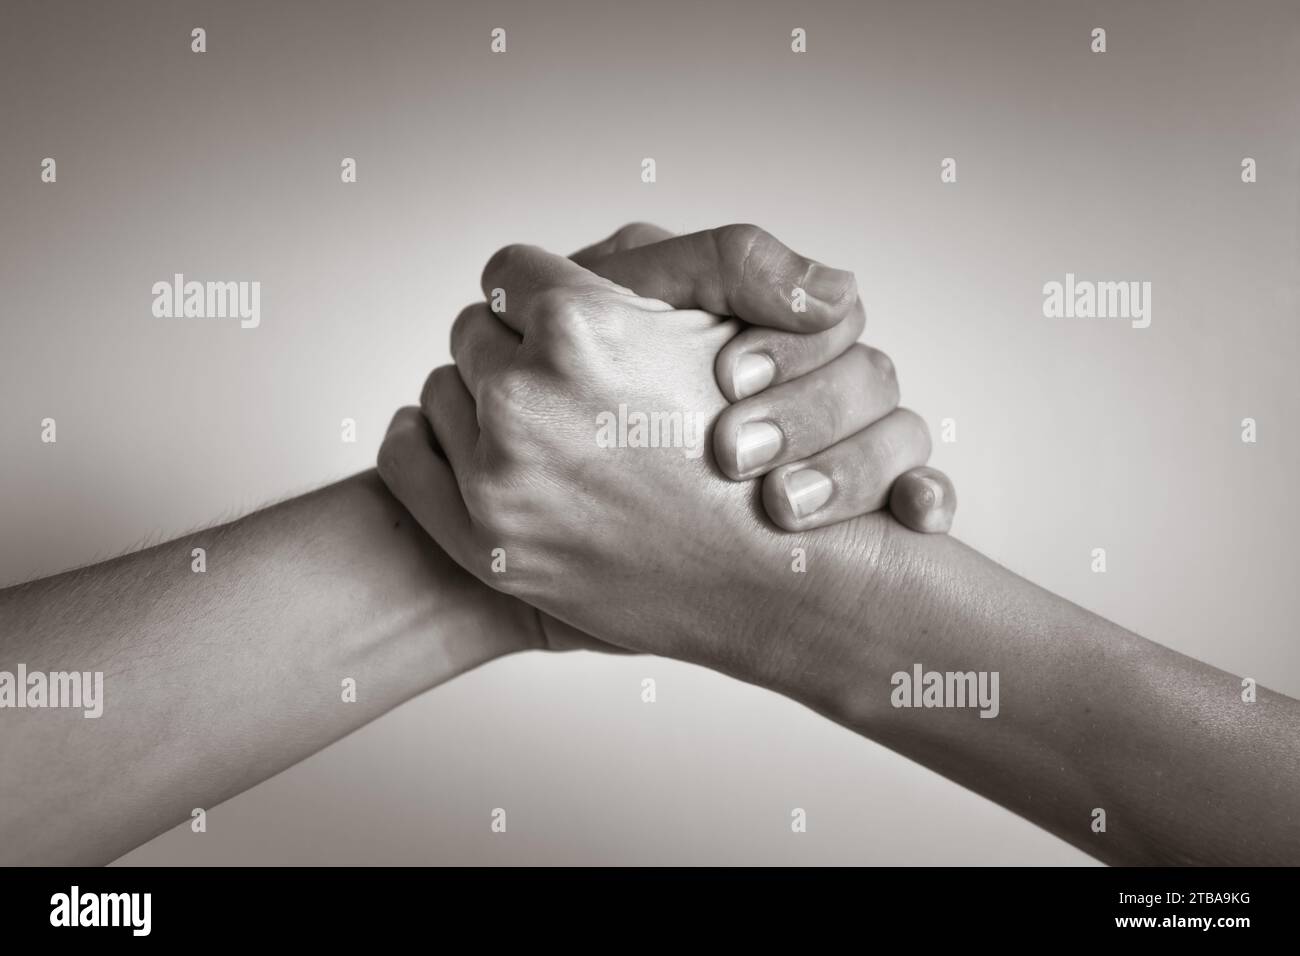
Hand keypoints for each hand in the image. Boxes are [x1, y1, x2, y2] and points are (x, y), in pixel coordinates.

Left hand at [378, 239, 910, 689]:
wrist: (780, 578)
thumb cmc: (774, 443)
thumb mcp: (745, 318)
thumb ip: (693, 254)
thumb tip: (618, 247)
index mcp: (580, 325)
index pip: (513, 271)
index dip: (549, 294)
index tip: (576, 321)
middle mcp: (525, 399)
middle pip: (475, 331)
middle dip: (516, 348)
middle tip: (569, 380)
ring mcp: (498, 477)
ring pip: (442, 389)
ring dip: (480, 398)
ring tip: (545, 424)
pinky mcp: (483, 542)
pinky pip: (407, 454)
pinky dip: (428, 440)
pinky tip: (467, 444)